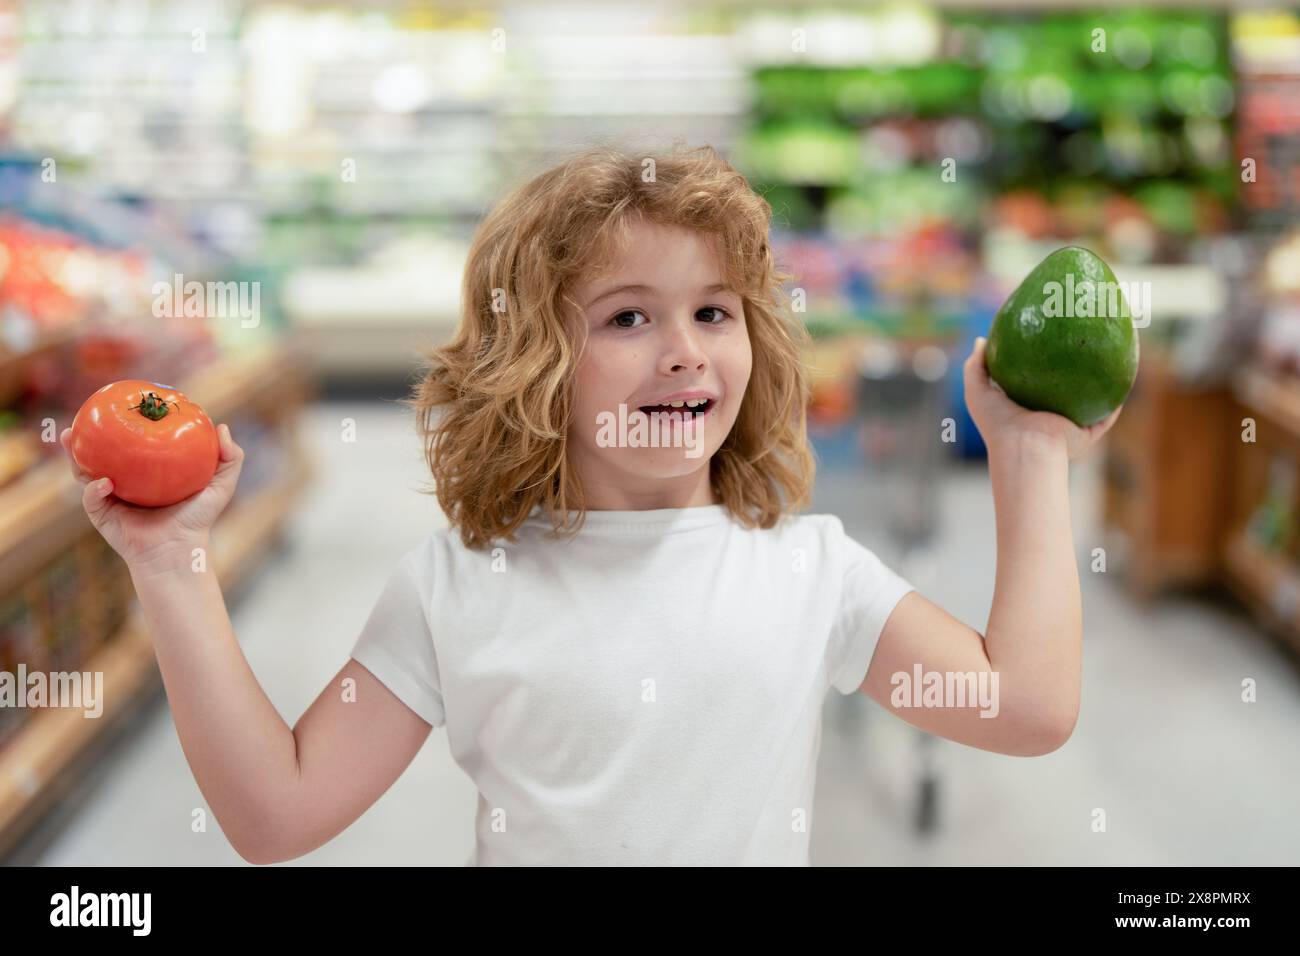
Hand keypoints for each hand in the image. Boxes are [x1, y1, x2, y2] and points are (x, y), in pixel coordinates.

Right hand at [60, 422, 244, 569]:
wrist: (179, 551)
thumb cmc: (199, 519)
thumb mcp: (221, 486)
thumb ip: (230, 458)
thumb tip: (221, 426)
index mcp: (147, 471)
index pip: (132, 443)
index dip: (124, 424)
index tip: (121, 403)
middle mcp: (125, 481)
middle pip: (101, 452)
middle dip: (87, 433)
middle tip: (84, 416)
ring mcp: (110, 497)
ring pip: (85, 471)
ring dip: (75, 454)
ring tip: (72, 436)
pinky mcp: (101, 515)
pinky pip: (91, 498)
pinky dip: (94, 489)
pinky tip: (104, 482)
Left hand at [962, 337, 1122, 461]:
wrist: (1024, 449)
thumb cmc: (997, 422)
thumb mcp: (977, 390)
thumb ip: (977, 366)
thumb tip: (982, 340)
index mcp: (1026, 408)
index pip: (1037, 379)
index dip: (1042, 359)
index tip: (1048, 334)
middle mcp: (1049, 416)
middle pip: (1067, 386)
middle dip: (1076, 366)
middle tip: (1082, 338)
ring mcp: (1069, 425)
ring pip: (1091, 399)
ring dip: (1102, 380)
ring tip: (1112, 352)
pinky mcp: (1086, 433)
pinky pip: (1107, 414)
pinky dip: (1116, 398)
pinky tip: (1126, 374)